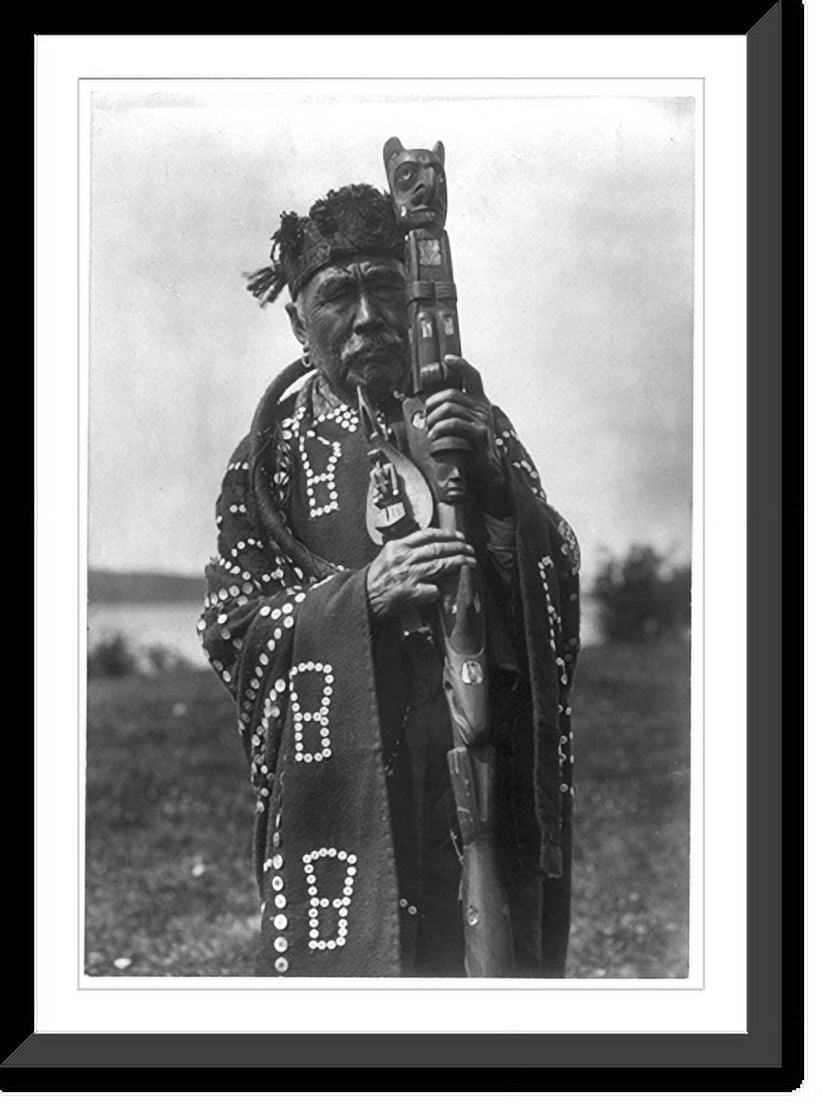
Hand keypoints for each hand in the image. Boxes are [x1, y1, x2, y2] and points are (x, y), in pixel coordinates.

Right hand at [366, 527, 476, 619]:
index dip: (446, 533)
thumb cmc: (373, 581)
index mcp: (396, 547)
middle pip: (437, 548)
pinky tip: (444, 590)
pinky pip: (433, 589)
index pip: (426, 534)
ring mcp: (407, 575)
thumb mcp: (386, 557)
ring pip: (440, 565)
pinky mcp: (410, 592)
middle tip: (469, 549)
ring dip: (458, 563)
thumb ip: (405, 550)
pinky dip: (440, 590)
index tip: (458, 535)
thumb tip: (428, 546)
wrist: (361, 599)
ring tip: (470, 562)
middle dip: (458, 547)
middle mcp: (402, 559)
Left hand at [423, 355, 509, 516]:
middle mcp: (483, 409)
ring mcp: (482, 421)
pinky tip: (434, 439)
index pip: (473, 377)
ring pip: (449, 409)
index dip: (461, 365)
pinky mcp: (479, 434)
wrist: (486, 471)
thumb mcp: (464, 427)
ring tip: (430, 432)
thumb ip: (454, 414)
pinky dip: (438, 430)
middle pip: (452, 394)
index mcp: (480, 403)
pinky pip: (453, 424)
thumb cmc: (471, 449)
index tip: (447, 358)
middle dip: (433, 405)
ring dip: (433, 420)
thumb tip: (429, 409)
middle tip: (427, 419)